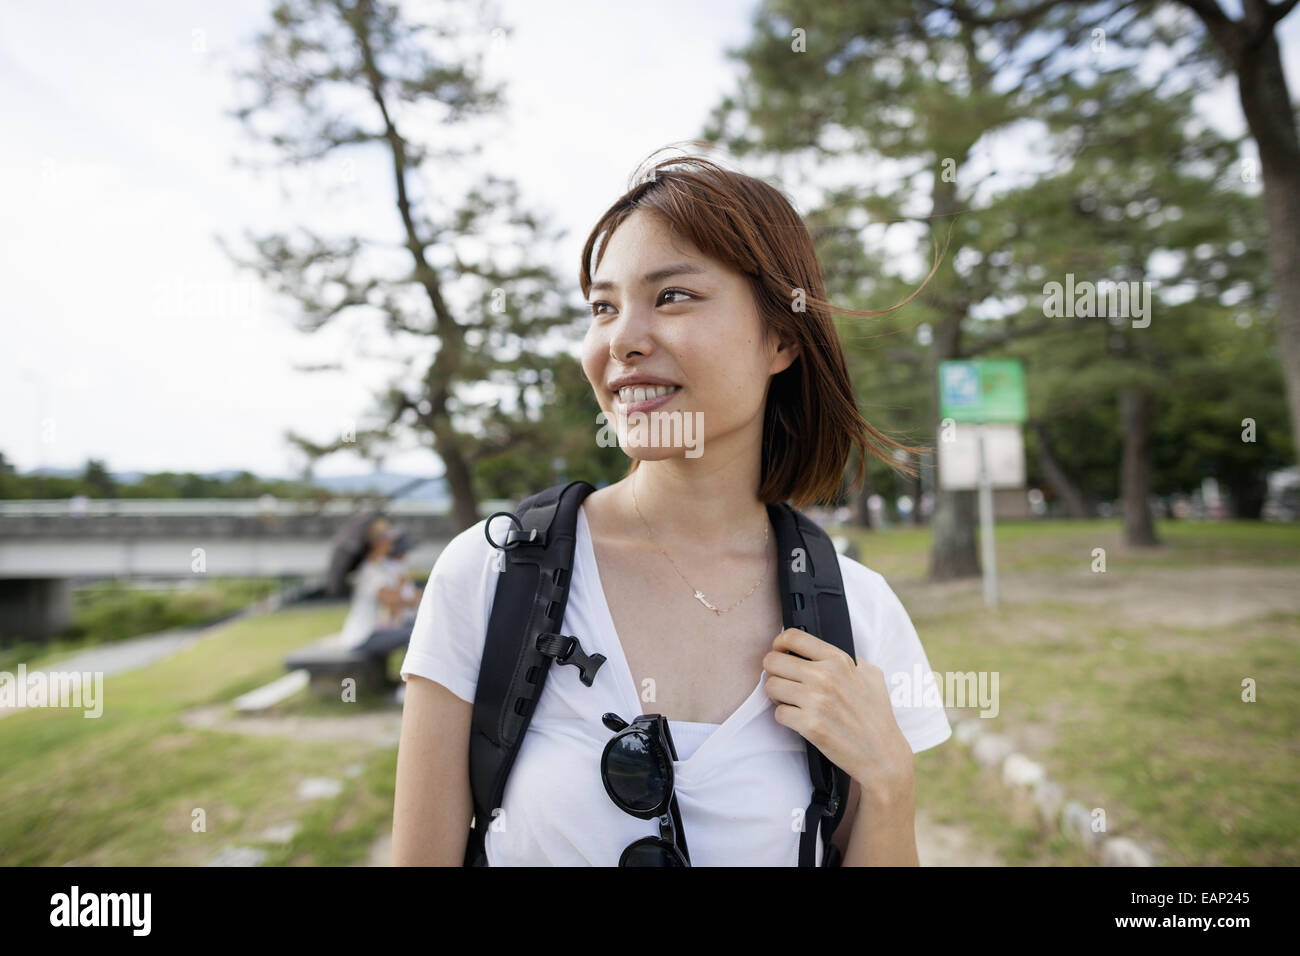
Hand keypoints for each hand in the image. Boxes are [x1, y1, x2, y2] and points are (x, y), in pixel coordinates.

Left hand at [762, 627, 913, 802]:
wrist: (882, 755)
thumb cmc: (877, 716)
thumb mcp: (871, 675)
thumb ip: (849, 660)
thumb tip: (825, 651)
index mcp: (838, 660)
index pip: (793, 637)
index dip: (779, 643)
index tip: (780, 651)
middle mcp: (825, 676)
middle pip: (773, 661)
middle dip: (774, 671)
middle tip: (784, 681)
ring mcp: (816, 701)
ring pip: (771, 686)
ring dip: (778, 695)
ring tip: (792, 701)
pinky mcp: (809, 725)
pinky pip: (778, 713)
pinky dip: (786, 717)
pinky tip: (800, 719)